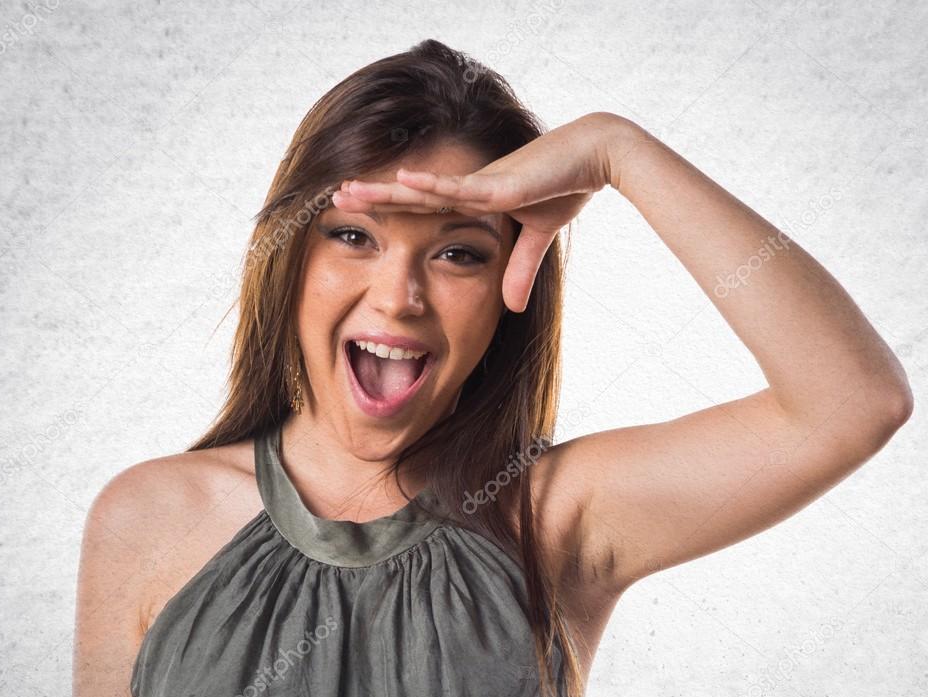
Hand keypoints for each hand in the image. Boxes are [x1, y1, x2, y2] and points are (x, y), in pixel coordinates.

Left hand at [330, 112, 634, 312]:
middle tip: (334, 199)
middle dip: (372, 198)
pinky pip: (459, 188)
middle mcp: (468, 190)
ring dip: (384, 191)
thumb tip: (512, 307)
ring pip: (421, 190)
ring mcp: (480, 185)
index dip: (390, 210)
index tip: (359, 214)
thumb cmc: (565, 187)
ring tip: (347, 191)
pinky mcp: (498, 186)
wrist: (593, 159)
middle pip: (410, 197)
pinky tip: (402, 180)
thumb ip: (520, 270)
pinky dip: (431, 185)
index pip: (422, 210)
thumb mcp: (536, 239)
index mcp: (473, 201)